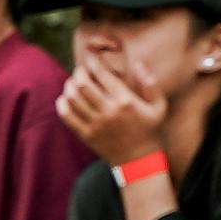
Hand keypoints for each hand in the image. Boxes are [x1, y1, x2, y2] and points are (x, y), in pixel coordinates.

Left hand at [59, 46, 167, 165]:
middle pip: (83, 84)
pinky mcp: (86, 135)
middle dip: (79, 72)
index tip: (91, 59)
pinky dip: (62, 104)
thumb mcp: (158, 106)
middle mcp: (108, 111)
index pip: (103, 75)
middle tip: (80, 70)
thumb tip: (139, 63)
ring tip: (72, 83)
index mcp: (125, 101)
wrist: (138, 160)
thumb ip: (150, 84)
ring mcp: (95, 124)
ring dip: (69, 86)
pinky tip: (65, 99)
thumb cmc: (149, 130)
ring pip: (72, 98)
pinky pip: (66, 116)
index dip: (93, 63)